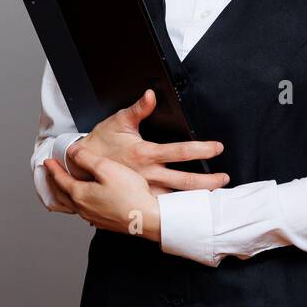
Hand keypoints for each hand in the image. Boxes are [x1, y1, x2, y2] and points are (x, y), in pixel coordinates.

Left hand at [44, 146, 161, 241]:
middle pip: (62, 194)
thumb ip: (86, 158)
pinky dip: (78, 203)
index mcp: (81, 194)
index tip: (47, 162)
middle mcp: (84, 208)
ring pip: (73, 204)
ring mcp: (94, 217)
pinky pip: (85, 210)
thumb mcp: (106, 168)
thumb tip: (72, 152)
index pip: (60, 179)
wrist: (147, 218)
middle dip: (54, 182)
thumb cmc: (130, 194)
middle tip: (49, 174)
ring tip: (63, 187)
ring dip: (65, 193)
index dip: (53, 169)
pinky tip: (85, 201)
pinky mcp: (105, 222)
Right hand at [64, 89, 228, 196]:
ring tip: (214, 200)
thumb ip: (138, 109)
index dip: (201, 149)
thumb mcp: (118, 121)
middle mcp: (148, 175)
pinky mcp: (139, 199)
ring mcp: (144, 190)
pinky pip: (162, 208)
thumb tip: (151, 95)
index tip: (218, 148)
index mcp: (145, 154)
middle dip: (207, 182)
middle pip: (184, 181)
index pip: (180, 151)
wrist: (81, 166)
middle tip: (224, 179)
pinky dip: (177, 210)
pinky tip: (190, 211)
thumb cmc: (101, 141)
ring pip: (175, 199)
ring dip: (194, 200)